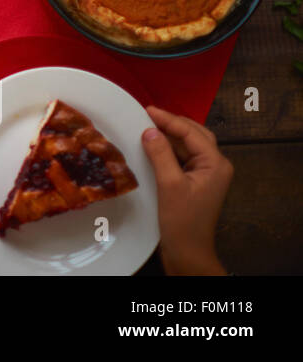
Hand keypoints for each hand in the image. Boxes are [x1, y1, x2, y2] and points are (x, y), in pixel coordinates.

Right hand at [142, 106, 231, 274]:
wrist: (188, 251)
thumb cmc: (182, 221)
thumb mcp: (169, 185)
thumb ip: (161, 154)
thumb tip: (150, 130)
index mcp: (216, 164)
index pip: (191, 133)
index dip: (169, 119)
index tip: (146, 109)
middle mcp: (215, 166)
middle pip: (194, 135)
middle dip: (172, 124)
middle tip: (147, 115)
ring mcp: (206, 175)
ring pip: (188, 146)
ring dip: (170, 136)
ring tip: (147, 127)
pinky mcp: (195, 182)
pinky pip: (183, 158)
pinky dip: (169, 150)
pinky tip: (153, 147)